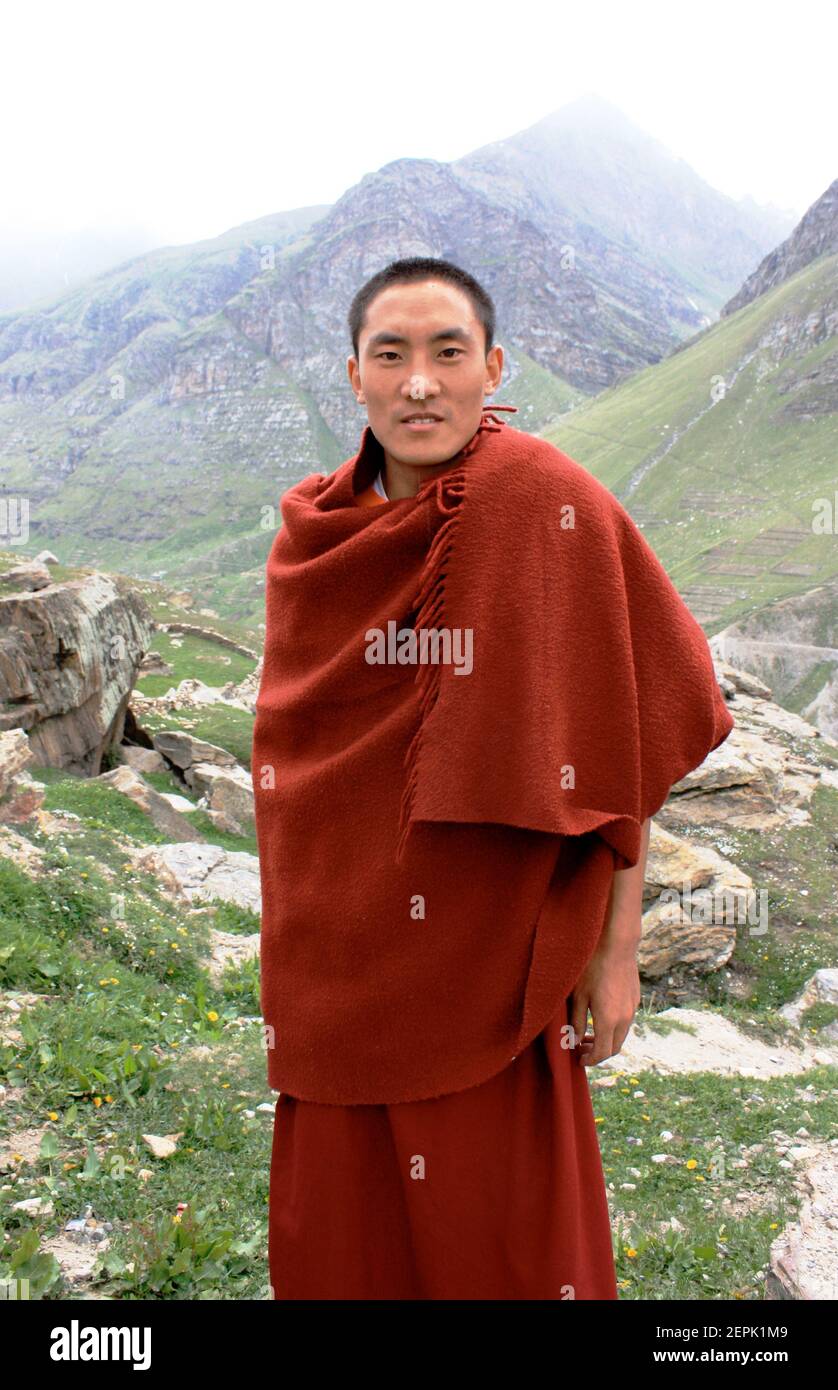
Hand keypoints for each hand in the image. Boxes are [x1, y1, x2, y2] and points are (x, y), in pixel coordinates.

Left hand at [569, 935, 640, 1067]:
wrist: (616, 946)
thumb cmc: (592, 968)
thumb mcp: (578, 996)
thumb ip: (576, 1022)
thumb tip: (574, 1041)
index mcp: (608, 1021)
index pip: (602, 1052)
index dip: (590, 1060)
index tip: (578, 1059)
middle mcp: (624, 1019)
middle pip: (614, 1048)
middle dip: (598, 1053)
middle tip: (580, 1048)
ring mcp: (632, 1009)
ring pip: (621, 1035)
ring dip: (606, 1040)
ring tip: (588, 1034)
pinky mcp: (635, 999)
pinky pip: (626, 1022)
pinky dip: (613, 1028)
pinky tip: (600, 1017)